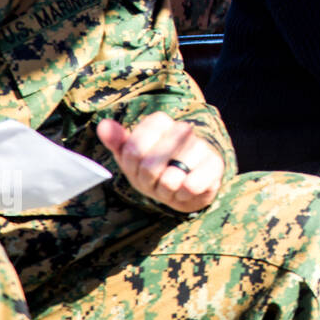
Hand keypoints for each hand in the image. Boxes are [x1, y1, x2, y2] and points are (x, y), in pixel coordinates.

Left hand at [96, 113, 224, 212]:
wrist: (186, 186)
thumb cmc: (155, 169)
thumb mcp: (132, 157)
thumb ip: (117, 140)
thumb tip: (103, 125)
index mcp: (159, 123)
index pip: (135, 146)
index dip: (132, 164)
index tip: (137, 165)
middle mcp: (183, 129)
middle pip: (150, 164)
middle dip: (147, 180)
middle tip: (153, 180)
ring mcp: (201, 147)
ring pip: (171, 178)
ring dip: (165, 191)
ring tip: (170, 186)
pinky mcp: (215, 165)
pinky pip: (191, 186)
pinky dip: (183, 195)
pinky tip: (185, 191)